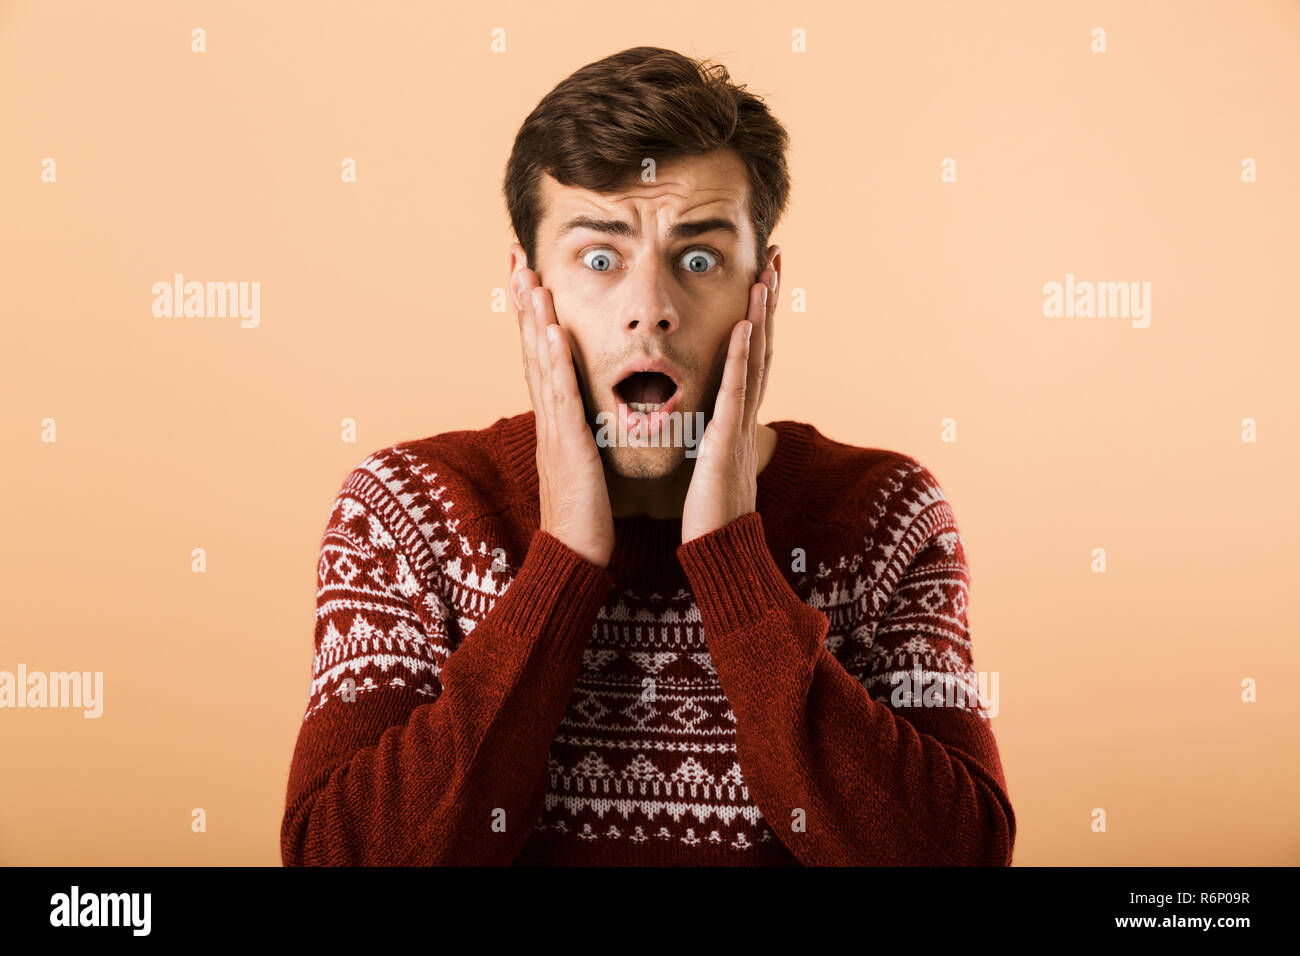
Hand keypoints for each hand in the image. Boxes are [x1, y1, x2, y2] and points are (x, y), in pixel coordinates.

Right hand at [514, 269, 614, 567]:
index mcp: (555, 419)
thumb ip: (581, 432)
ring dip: (532, 317)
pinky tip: (550, 328)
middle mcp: (547, 417)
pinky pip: (559, 394)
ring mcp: (553, 429)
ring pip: (540, 363)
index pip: (540, 355)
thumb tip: (583, 412)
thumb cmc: (584, 514)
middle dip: (523, 301)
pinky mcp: (566, 444)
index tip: (528, 276)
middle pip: (530, 348)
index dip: (531, 315)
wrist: (575, 556)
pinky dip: (553, 359)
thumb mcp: (584, 462)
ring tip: (529, 277)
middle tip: (515, 257)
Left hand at [680, 267, 777, 543]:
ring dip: (761, 317)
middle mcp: (745, 416)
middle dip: (768, 303)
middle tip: (775, 259)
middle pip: (762, 348)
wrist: (720, 552)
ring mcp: (740, 427)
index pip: (751, 358)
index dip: (759, 319)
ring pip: (753, 362)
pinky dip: (740, 358)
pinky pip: (735, 393)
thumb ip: (713, 436)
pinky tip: (744, 327)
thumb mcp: (711, 463)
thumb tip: (710, 420)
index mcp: (738, 419)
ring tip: (765, 277)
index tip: (762, 281)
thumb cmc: (711, 515)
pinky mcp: (727, 443)